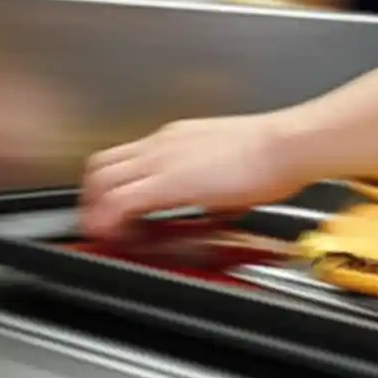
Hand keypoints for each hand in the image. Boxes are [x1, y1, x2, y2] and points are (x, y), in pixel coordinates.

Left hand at [80, 112, 307, 238]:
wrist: (286, 145)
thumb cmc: (273, 156)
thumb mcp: (233, 172)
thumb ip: (216, 190)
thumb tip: (218, 207)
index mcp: (176, 140)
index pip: (124, 158)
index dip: (110, 188)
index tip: (115, 211)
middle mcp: (162, 144)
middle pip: (100, 165)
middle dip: (91, 199)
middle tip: (99, 225)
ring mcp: (162, 158)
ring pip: (101, 179)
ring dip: (95, 209)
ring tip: (104, 234)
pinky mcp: (168, 181)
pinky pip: (121, 201)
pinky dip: (111, 221)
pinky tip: (119, 237)